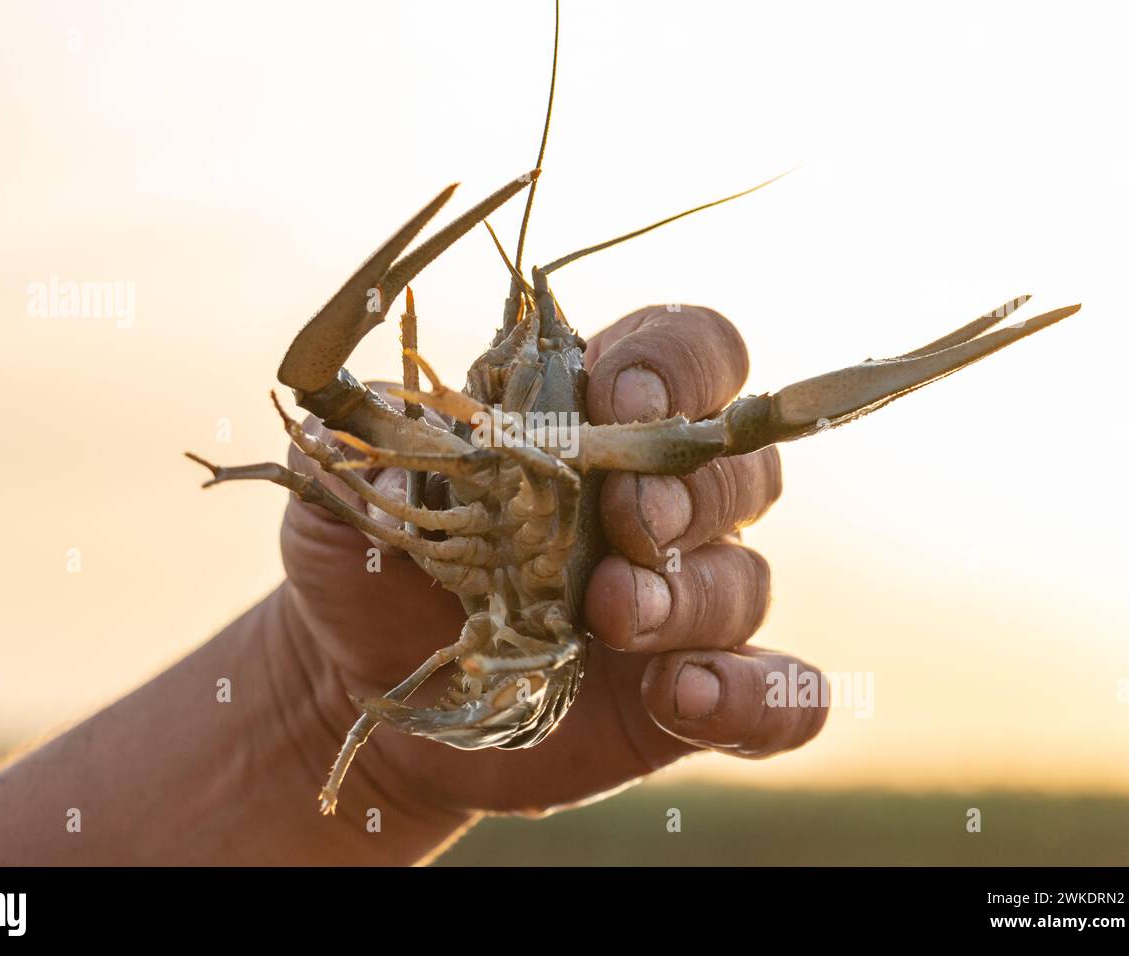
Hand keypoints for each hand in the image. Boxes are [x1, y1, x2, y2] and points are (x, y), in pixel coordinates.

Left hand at [271, 305, 827, 849]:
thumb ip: (363, 444)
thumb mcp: (343, 497)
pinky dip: (766, 698)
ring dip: (693, 595)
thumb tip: (384, 419)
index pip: (690, 352)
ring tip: (614, 618)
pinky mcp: (696, 697)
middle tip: (624, 527)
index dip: (678, 365)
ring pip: (749, 577)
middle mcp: (658, 505)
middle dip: (687, 492)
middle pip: (738, 466)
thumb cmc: (366, 570)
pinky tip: (691, 699)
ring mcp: (684, 602)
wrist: (366, 688)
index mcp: (593, 424)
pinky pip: (785, 695)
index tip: (622, 401)